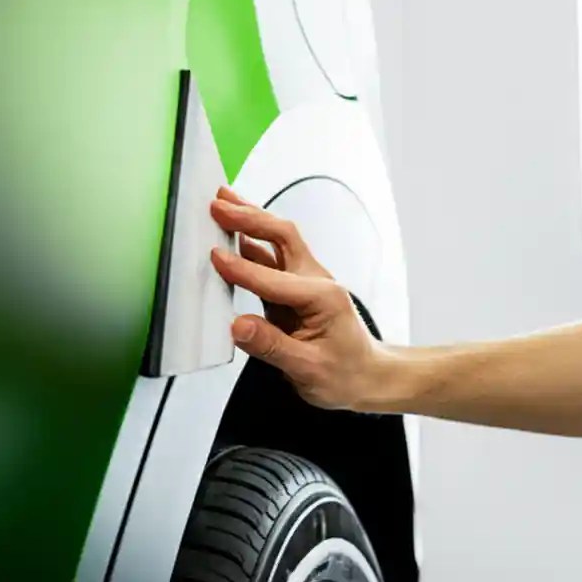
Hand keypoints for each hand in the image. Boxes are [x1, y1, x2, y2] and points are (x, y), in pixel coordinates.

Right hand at [209, 186, 394, 411]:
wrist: (367, 377)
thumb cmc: (346, 374)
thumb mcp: (308, 369)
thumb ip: (271, 346)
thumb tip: (239, 326)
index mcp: (322, 297)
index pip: (272, 278)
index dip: (241, 269)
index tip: (215, 257)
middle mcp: (316, 281)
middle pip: (282, 236)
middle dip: (249, 217)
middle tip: (219, 205)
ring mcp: (306, 281)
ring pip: (278, 240)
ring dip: (251, 220)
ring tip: (223, 204)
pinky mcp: (295, 289)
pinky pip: (272, 258)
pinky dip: (251, 242)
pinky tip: (234, 235)